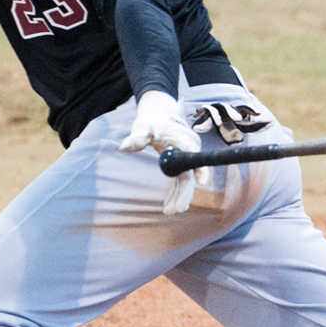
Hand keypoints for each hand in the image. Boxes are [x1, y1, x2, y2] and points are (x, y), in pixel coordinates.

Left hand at [119, 90, 202, 213]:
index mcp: (183, 139)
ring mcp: (185, 159)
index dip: (199, 169)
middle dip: (185, 192)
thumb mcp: (143, 126)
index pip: (193, 155)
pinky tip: (168, 206)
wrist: (159, 115)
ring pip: (186, 181)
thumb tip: (124, 146)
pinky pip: (180, 181)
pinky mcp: (180, 165)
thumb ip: (136, 137)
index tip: (201, 182)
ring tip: (170, 210)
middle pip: (190, 174)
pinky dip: (174, 192)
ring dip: (179, 196)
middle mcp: (189, 150)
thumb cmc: (152, 120)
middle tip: (177, 208)